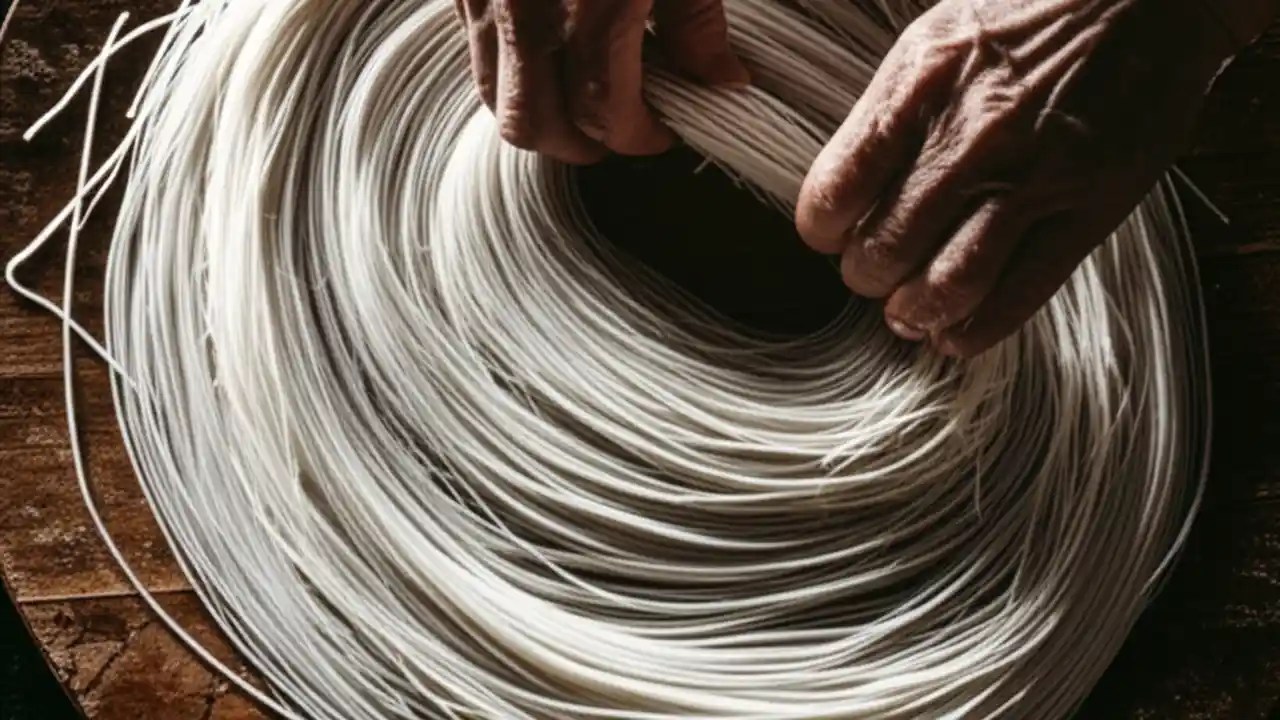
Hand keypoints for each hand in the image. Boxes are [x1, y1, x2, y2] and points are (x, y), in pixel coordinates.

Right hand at [456, 0, 748, 163]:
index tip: (662, 131)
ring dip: (539, 110)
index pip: (603, 108)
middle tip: (620, 129)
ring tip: (584, 88)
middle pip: (529, 121)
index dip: (636, 135)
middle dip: (577, 143)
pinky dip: (510, 66)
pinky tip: (551, 42)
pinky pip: (474, 46)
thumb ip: (696, 17)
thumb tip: (719, 82)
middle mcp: (522, 2)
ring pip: (491, 92)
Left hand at [795, 0, 1267, 356]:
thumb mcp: (938, 38)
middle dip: (867, 277)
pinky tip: (956, 333)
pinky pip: (1019, 295)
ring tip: (909, 312)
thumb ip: (892, 113)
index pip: (836, 190)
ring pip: (946, 285)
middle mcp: (970, 137)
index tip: (833, 235)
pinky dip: (975, 330)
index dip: (824, 230)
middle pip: (885, 249)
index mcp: (919, 87)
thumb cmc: (1031, 13)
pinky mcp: (1088, 210)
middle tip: (875, 274)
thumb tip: (849, 188)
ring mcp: (1033, 178)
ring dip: (914, 313)